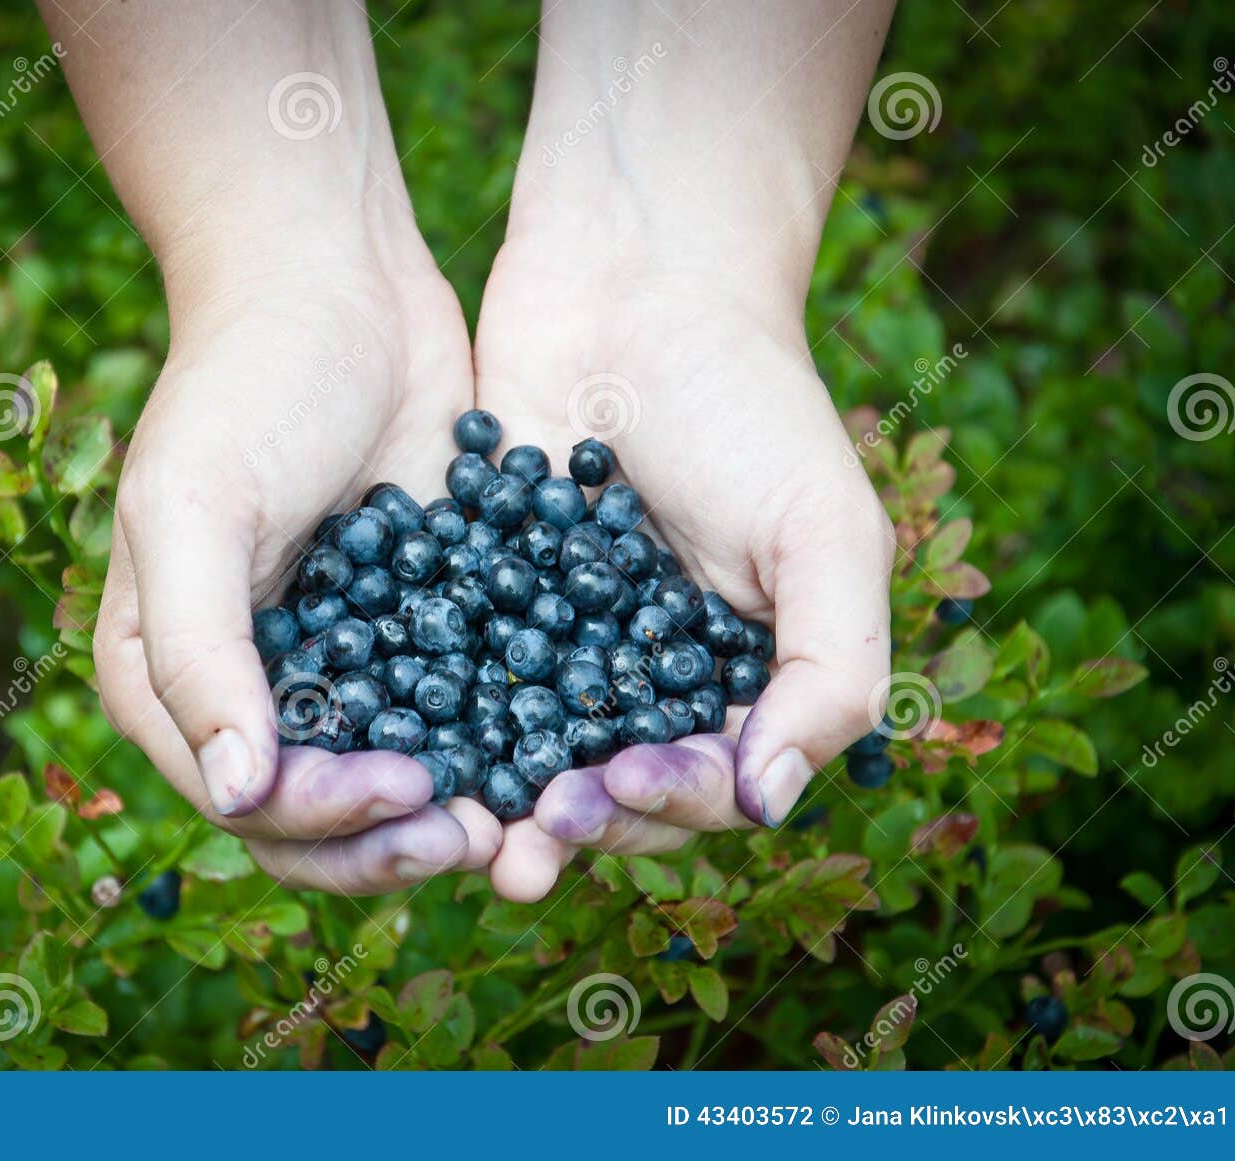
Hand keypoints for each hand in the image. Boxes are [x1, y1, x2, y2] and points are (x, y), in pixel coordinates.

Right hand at [96, 230, 500, 893]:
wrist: (337, 283)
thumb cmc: (244, 385)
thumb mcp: (196, 507)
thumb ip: (198, 652)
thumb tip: (232, 796)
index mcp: (170, 681)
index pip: (251, 802)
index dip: (328, 821)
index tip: (409, 791)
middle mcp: (253, 692)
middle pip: (324, 820)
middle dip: (397, 841)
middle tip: (484, 839)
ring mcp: (343, 664)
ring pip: (399, 784)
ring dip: (457, 814)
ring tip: (528, 821)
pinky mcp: (421, 627)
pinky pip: (459, 712)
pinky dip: (500, 745)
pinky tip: (558, 754)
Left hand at [473, 238, 894, 900]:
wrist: (632, 282)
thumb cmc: (748, 403)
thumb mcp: (826, 533)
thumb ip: (827, 671)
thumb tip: (773, 807)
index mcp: (741, 673)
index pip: (711, 779)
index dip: (671, 802)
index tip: (623, 787)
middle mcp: (648, 672)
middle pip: (614, 784)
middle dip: (580, 820)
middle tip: (531, 843)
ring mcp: (560, 640)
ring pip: (531, 750)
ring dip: (503, 803)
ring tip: (468, 836)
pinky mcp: (481, 596)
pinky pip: (462, 676)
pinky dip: (439, 720)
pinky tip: (407, 752)